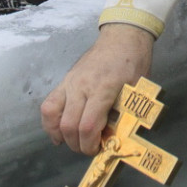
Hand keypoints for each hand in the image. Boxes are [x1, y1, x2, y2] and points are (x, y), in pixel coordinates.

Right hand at [42, 24, 154, 154]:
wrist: (122, 36)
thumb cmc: (134, 62)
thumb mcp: (137, 90)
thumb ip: (125, 114)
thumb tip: (115, 139)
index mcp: (103, 88)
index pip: (88, 126)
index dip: (90, 145)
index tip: (99, 150)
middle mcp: (82, 86)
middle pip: (69, 125)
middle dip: (78, 144)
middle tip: (90, 148)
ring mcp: (70, 82)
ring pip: (53, 115)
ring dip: (61, 135)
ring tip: (74, 142)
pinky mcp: (65, 80)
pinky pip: (49, 104)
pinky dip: (49, 122)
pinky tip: (57, 133)